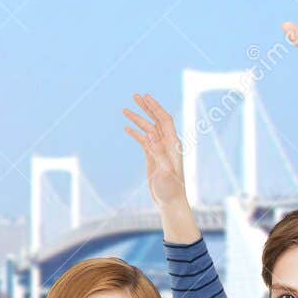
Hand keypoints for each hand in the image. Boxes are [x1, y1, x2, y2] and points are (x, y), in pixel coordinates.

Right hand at [123, 92, 187, 209]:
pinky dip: (136, 132)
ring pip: (148, 129)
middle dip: (146, 107)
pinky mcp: (153, 157)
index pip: (164, 120)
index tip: (146, 97)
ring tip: (125, 110)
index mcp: (173, 144)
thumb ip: (158, 153)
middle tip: (135, 96)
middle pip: (156, 120)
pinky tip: (127, 128)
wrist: (170, 201)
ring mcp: (159, 150)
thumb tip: (149, 134)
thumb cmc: (171, 189)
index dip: (156, 107)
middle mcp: (167, 144)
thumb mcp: (165, 171)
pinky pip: (144, 140)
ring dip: (138, 119)